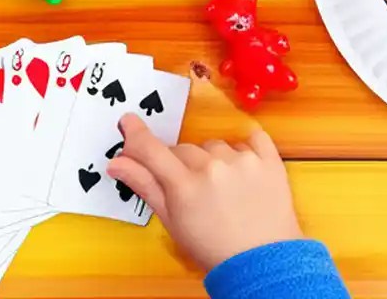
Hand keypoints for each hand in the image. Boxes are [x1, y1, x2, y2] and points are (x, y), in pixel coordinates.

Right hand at [106, 114, 302, 270]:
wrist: (261, 262)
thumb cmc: (214, 248)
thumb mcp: (173, 221)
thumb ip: (145, 186)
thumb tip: (117, 164)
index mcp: (185, 186)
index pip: (151, 149)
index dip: (136, 135)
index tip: (128, 123)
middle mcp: (212, 167)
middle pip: (183, 149)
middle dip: (180, 164)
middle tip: (190, 189)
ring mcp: (243, 161)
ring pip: (214, 145)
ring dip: (213, 159)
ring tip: (221, 189)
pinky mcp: (269, 160)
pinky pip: (250, 138)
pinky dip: (244, 150)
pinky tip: (242, 172)